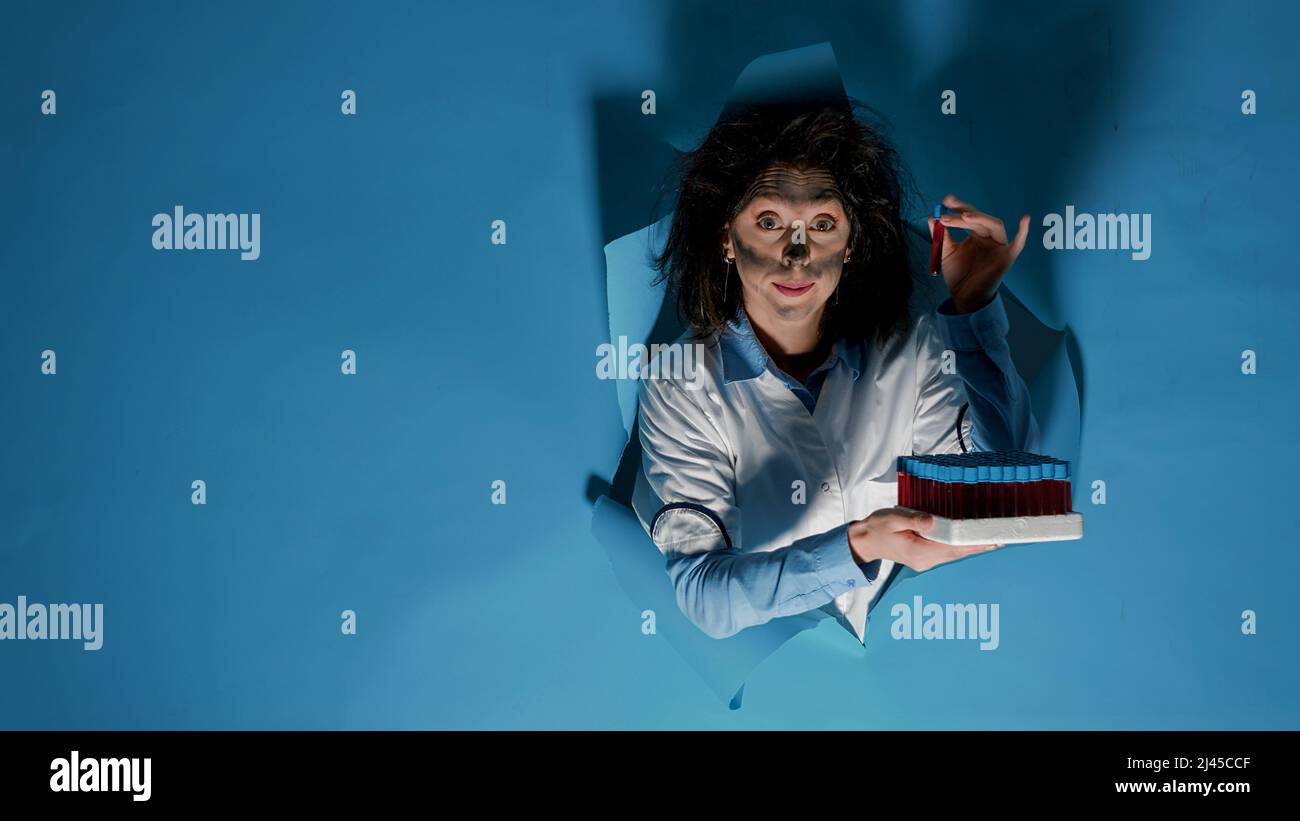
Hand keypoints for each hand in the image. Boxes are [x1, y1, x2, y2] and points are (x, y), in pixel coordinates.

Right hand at [848, 506, 1000, 572]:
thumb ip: (913, 519)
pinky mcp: (924, 557)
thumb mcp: (892, 518)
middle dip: (978, 546)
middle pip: (958, 553)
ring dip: (971, 547)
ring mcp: (925, 561)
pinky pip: (947, 552)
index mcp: (919, 551)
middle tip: (1000, 538)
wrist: (864, 541)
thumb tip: (932, 520)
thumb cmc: (877, 528)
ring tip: (990, 539)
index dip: (974, 543)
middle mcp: (925, 560)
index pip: (953, 547)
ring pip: (954, 554)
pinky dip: (960, 546)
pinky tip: (968, 540)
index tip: (992, 540)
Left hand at [927, 193, 1029, 313]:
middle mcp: (988, 237)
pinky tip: (1025, 219)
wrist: (963, 297)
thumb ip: (941, 235)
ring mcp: (998, 245)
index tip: (945, 201)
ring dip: (979, 218)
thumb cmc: (958, 275)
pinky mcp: (1007, 257)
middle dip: (963, 214)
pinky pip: (1018, 243)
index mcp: (976, 234)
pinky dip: (1023, 232)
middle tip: (946, 215)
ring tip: (962, 217)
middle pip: (979, 219)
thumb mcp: (946, 252)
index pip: (969, 215)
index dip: (958, 206)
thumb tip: (932, 217)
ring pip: (993, 224)